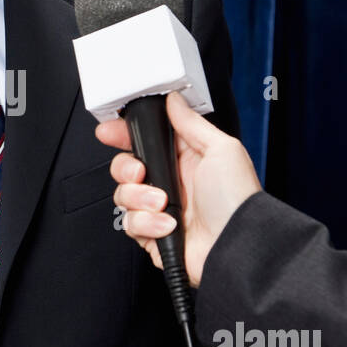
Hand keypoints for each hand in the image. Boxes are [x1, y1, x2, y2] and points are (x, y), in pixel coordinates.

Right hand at [95, 90, 261, 285]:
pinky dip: (146, 223)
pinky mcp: (153, 234)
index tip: (109, 132)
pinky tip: (168, 224)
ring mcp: (159, 210)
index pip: (145, 141)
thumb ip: (192, 123)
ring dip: (139, 199)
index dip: (123, 135)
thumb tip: (174, 101)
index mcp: (184, 160)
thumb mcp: (222, 149)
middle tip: (141, 173)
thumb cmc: (237, 199)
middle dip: (126, 168)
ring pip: (123, 196)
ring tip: (164, 204)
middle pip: (125, 167)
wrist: (234, 245)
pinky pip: (130, 224)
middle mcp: (169, 184)